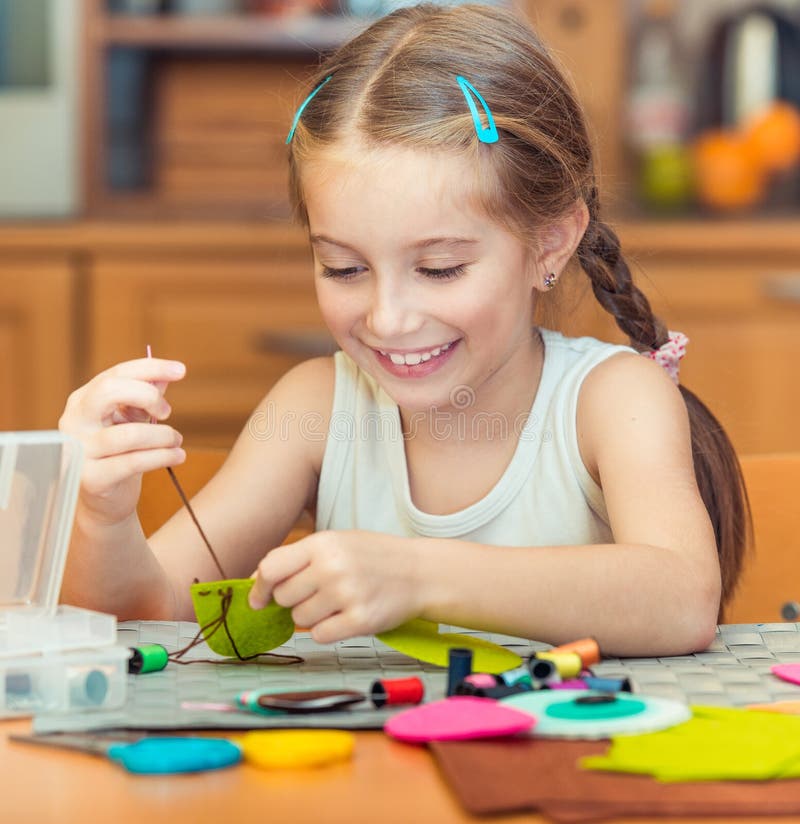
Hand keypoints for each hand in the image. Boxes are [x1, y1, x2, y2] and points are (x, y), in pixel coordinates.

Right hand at [58, 357, 186, 525]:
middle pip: (109, 391)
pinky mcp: (91, 478)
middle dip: (147, 396)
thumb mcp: (131, 421)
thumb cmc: (120, 455)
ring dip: (163, 436)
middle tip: (166, 412)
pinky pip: (134, 462)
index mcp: (83, 401)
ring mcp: (79, 451)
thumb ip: (145, 397)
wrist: (106, 502)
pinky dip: (163, 457)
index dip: (150, 368)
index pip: (116, 374)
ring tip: (177, 441)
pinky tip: (177, 456)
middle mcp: (74, 422)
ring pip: (130, 433)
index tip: (180, 370)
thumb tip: (166, 374)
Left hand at [249, 530, 424, 643]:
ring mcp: (346, 594)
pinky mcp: (360, 620)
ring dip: (313, 616)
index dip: (259, 587)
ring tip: (338, 601)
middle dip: (294, 600)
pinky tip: (346, 616)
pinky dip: (329, 630)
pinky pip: (320, 635)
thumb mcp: (336, 543)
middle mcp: (332, 567)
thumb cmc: (373, 557)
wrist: (420, 572)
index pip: (271, 568)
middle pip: (283, 597)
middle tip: (318, 593)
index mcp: (322, 543)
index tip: (259, 599)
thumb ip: (298, 559)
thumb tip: (256, 583)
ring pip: (300, 619)